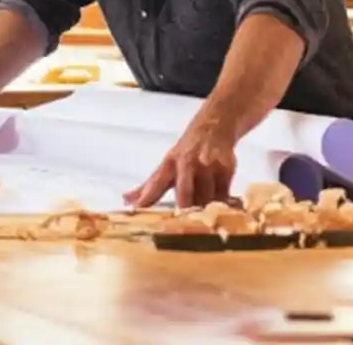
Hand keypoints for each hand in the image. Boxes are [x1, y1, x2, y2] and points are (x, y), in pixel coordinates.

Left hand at [123, 110, 237, 208]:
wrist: (214, 126)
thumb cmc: (187, 151)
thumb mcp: (167, 164)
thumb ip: (148, 186)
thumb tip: (125, 200)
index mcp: (169, 163)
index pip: (156, 183)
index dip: (146, 198)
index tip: (137, 211)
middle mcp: (188, 162)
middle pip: (185, 194)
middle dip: (184, 210)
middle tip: (182, 226)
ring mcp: (208, 164)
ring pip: (206, 198)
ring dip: (204, 210)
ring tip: (202, 216)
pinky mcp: (227, 167)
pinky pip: (224, 194)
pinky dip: (221, 204)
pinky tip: (219, 208)